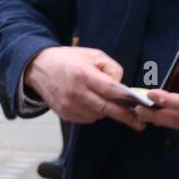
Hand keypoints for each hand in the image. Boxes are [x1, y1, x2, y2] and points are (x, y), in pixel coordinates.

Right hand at [23, 46, 145, 130]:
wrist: (37, 67)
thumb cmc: (68, 59)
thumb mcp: (92, 54)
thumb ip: (112, 68)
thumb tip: (122, 87)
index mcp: (83, 74)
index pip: (110, 91)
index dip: (127, 100)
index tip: (141, 107)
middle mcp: (75, 92)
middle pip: (106, 109)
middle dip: (125, 117)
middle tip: (140, 123)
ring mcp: (68, 105)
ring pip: (97, 115)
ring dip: (105, 111)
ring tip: (103, 100)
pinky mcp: (63, 113)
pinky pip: (86, 119)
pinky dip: (93, 113)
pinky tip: (89, 102)